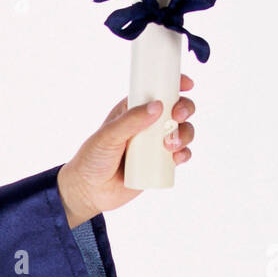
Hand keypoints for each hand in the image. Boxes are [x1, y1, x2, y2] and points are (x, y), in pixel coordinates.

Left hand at [56, 74, 195, 227]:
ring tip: (170, 145)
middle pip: (177, 109)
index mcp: (133, 109)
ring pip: (183, 131)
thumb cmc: (92, 159)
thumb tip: (157, 106)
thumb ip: (131, 120)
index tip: (187, 84)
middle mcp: (147, 124)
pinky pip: (180, 155)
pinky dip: (184, 154)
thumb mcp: (108, 136)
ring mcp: (155, 144)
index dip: (175, 84)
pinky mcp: (160, 163)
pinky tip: (177, 158)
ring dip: (185, 134)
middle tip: (177, 117)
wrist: (89, 192)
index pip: (157, 90)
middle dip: (184, 109)